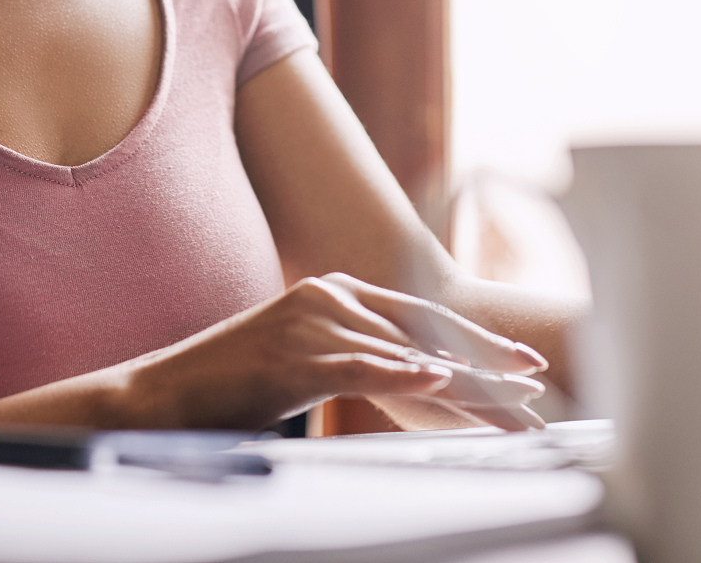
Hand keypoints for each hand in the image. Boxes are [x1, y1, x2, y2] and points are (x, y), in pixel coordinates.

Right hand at [121, 273, 548, 431]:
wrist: (163, 397)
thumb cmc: (233, 389)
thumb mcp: (305, 364)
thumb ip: (355, 359)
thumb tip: (411, 378)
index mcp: (334, 291)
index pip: (422, 314)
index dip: (475, 339)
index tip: (521, 362)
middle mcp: (328, 296)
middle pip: (425, 333)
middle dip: (486, 361)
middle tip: (537, 383)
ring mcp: (310, 323)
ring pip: (405, 355)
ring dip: (464, 388)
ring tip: (510, 409)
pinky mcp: (291, 357)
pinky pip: (359, 366)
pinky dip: (401, 374)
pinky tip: (439, 380)